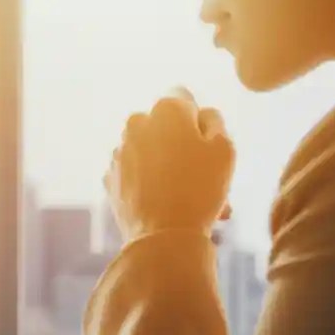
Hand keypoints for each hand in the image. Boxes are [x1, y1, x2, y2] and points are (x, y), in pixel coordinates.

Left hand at [104, 87, 234, 238]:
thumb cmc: (200, 188)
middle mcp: (136, 123)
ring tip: (190, 198)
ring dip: (168, 168)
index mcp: (166, 109)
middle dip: (182, 146)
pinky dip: (149, 184)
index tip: (205, 144)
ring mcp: (118, 151)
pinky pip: (134, 173)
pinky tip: (167, 207)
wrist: (163, 236)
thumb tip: (201, 114)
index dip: (197, 119)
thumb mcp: (225, 148)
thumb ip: (214, 120)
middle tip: (203, 177)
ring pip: (150, 152)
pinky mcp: (109, 178)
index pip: (183, 97)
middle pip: (164, 128)